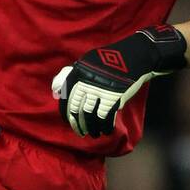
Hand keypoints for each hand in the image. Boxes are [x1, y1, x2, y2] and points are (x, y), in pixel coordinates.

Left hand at [52, 24, 186, 137]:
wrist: (135, 56)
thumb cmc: (108, 61)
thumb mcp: (86, 62)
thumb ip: (68, 76)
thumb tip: (54, 92)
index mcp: (78, 73)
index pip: (67, 98)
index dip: (67, 114)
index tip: (70, 122)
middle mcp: (86, 82)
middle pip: (77, 109)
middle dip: (78, 124)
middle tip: (80, 132)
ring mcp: (100, 90)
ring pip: (90, 115)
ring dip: (91, 128)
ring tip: (93, 134)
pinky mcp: (114, 97)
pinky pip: (105, 117)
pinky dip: (105, 127)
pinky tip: (106, 131)